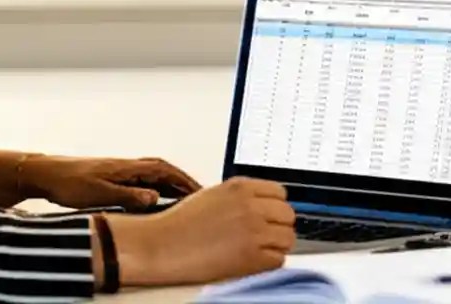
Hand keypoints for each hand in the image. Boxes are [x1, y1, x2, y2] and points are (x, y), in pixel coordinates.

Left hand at [20, 155, 201, 210]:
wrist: (46, 174)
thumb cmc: (69, 184)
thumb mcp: (99, 193)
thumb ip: (128, 196)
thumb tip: (155, 197)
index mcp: (128, 167)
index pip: (165, 171)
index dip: (184, 181)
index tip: (201, 191)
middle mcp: (128, 166)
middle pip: (164, 170)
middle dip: (183, 181)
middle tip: (201, 195)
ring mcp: (121, 170)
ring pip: (154, 175)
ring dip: (171, 184)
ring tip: (185, 199)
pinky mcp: (113, 177)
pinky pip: (143, 180)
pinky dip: (156, 187)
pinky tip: (157, 199)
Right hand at [107, 177, 295, 286]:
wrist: (162, 245)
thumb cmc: (180, 223)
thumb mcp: (214, 194)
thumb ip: (242, 196)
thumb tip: (263, 205)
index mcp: (242, 187)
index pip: (280, 193)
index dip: (275, 206)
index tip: (270, 215)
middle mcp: (251, 206)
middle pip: (288, 215)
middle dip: (279, 225)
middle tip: (266, 235)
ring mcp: (254, 231)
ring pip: (287, 238)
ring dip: (277, 245)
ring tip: (260, 250)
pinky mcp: (251, 256)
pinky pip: (279, 260)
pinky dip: (270, 262)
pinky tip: (254, 262)